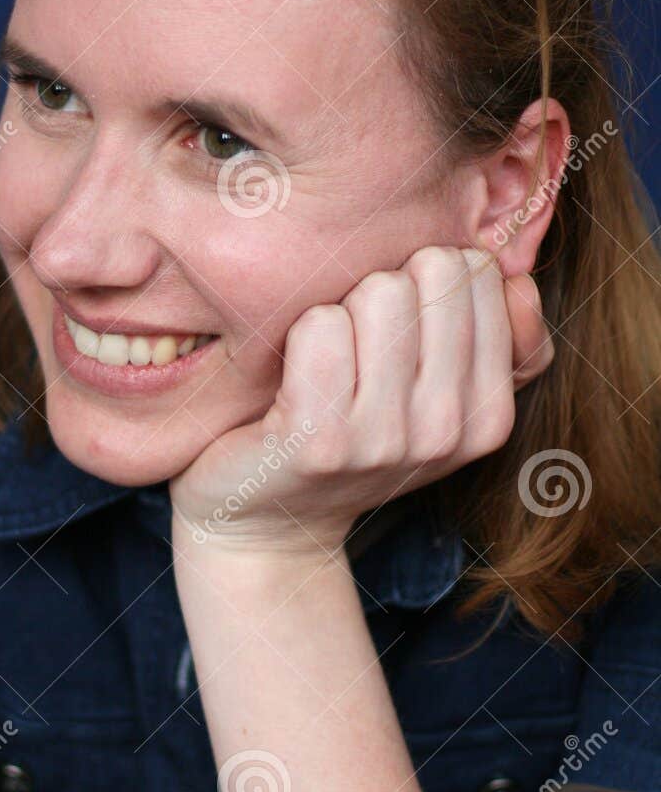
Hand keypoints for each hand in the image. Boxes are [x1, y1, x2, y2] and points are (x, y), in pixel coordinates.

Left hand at [169, 246, 553, 560]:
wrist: (272, 520)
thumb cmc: (353, 434)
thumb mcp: (439, 397)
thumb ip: (497, 338)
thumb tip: (519, 280)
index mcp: (489, 415)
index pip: (480, 274)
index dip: (428, 273)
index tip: (400, 321)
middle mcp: (447, 430)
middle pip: (433, 272)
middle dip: (388, 283)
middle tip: (358, 337)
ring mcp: (385, 439)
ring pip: (380, 292)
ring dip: (343, 306)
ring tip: (329, 358)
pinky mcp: (320, 439)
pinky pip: (321, 324)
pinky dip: (299, 330)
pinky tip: (294, 375)